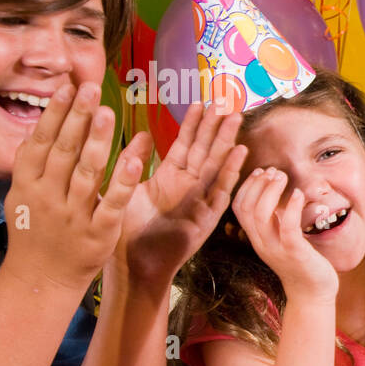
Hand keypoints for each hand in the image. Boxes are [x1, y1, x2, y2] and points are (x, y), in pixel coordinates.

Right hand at [2, 83, 145, 292]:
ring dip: (98, 141)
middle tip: (91, 89)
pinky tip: (134, 161)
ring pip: (88, 172)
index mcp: (28, 184)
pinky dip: (123, 182)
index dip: (55, 114)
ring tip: (108, 112)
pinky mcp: (99, 232)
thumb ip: (35, 163)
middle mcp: (49, 196)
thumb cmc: (37, 232)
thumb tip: (46, 124)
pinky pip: (113, 203)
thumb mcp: (24, 195)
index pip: (42, 142)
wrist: (42, 278)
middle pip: (65, 151)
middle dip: (77, 118)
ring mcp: (75, 215)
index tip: (68, 88)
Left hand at [118, 102, 245, 283]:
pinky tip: (240, 151)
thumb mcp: (124, 189)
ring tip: (235, 116)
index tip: (201, 102)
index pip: (184, 144)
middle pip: (205, 149)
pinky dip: (230, 170)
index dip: (193, 123)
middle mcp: (187, 186)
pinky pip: (221, 189)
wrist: (134, 266)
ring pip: (215, 163)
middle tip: (227, 99)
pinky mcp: (206, 217)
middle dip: (215, 124)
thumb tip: (140, 134)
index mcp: (169, 178)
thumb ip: (131, 162)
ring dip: (226, 140)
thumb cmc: (126, 233)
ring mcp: (199, 200)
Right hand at [231, 167, 337, 299]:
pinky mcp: (294, 253)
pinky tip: (298, 194)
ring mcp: (276, 248)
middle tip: (274, 171)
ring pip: (261, 214)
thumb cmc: (301, 263)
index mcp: (256, 238)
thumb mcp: (282, 239)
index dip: (247, 186)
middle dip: (258, 184)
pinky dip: (291, 207)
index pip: (239, 207)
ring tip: (282, 177)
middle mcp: (261, 242)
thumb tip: (277, 194)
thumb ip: (276, 220)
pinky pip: (287, 227)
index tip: (261, 172)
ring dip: (271, 191)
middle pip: (247, 207)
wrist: (312, 293)